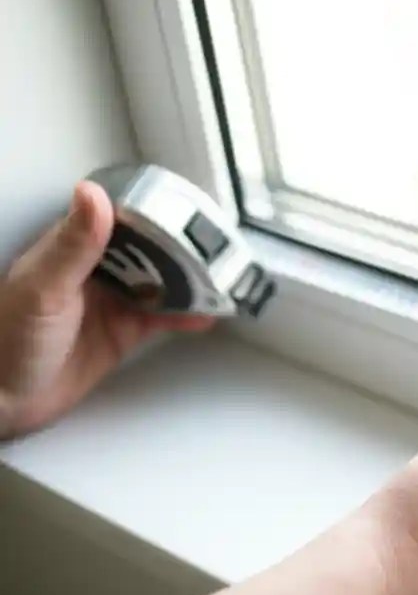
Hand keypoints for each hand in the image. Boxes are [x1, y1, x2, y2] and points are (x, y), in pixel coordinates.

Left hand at [0, 182, 213, 437]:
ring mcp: (109, 301)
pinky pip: (162, 318)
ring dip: (188, 280)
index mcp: (70, 249)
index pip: (119, 219)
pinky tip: (206, 313)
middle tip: (213, 247)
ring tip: (218, 277)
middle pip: (147, 250)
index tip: (185, 209)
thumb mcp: (44, 287)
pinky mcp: (121, 332)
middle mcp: (92, 271)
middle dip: (180, 247)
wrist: (4, 401)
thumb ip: (74, 244)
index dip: (152, 213)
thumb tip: (93, 193)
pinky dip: (186, 314)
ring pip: (159, 282)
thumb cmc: (6, 340)